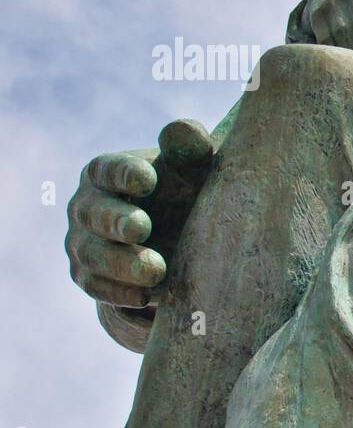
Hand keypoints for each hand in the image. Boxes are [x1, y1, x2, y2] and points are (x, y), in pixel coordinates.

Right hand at [66, 120, 215, 308]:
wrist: (182, 236)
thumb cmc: (186, 190)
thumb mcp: (193, 168)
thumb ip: (189, 148)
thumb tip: (183, 130)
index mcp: (106, 172)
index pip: (106, 169)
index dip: (123, 173)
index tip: (149, 179)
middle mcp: (86, 206)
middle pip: (92, 213)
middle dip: (115, 220)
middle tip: (142, 227)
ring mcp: (83, 243)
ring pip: (92, 254)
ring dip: (121, 263)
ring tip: (155, 269)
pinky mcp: (89, 277)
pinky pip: (96, 287)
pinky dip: (118, 293)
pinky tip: (145, 297)